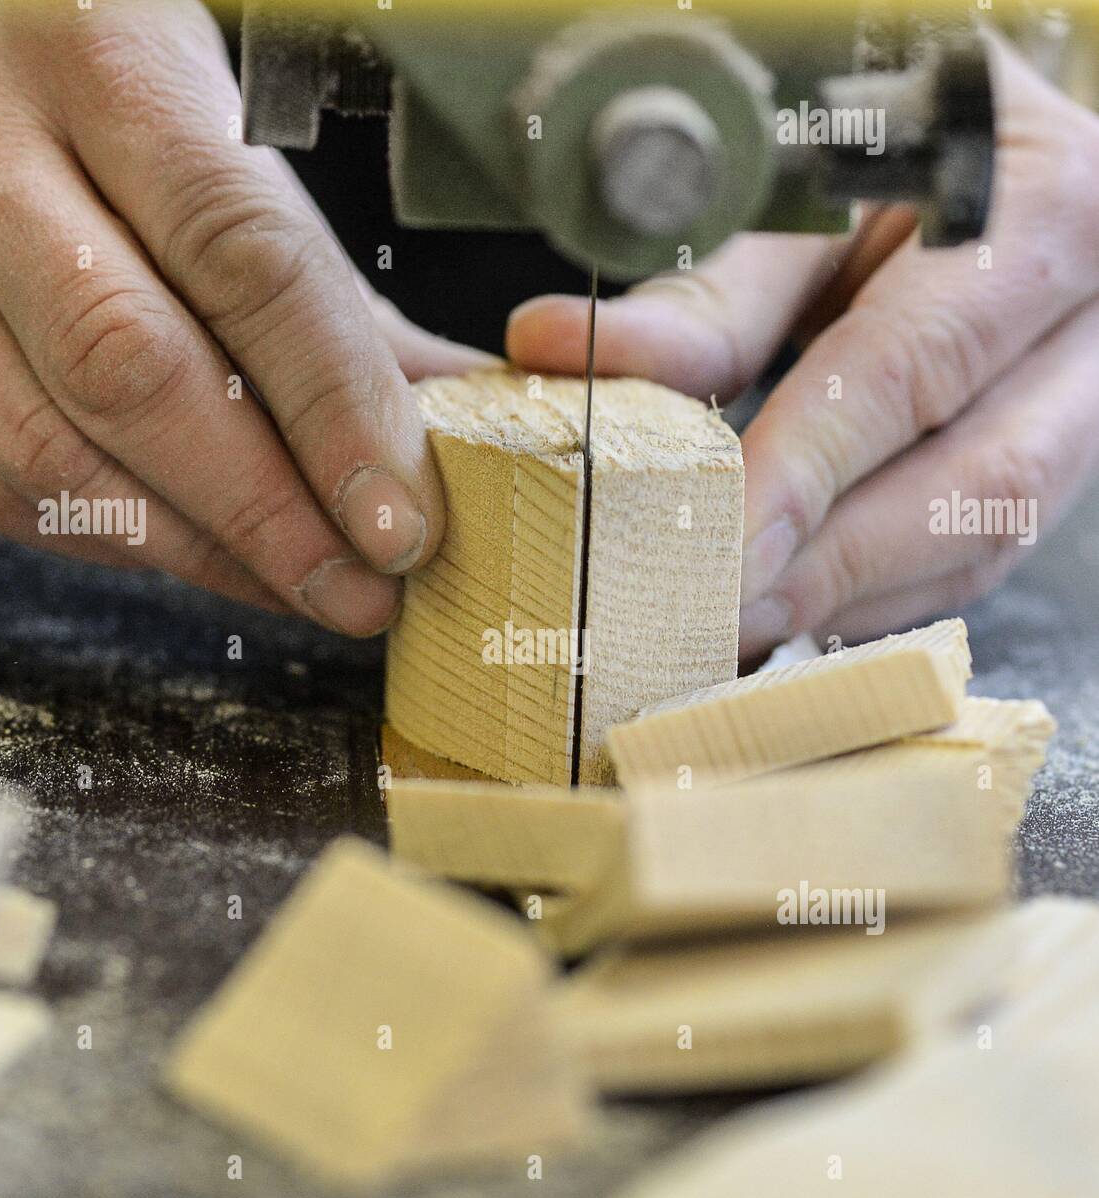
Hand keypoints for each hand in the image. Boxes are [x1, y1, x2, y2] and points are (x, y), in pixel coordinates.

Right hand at [0, 0, 489, 634]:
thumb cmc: (138, 118)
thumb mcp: (244, 157)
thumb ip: (338, 300)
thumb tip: (459, 429)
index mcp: (112, 65)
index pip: (242, 256)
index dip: (333, 409)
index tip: (400, 523)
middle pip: (131, 366)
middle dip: (263, 510)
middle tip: (360, 591)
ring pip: (47, 446)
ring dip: (192, 548)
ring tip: (298, 589)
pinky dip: (113, 540)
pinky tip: (198, 552)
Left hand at [508, 33, 1098, 659]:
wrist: (997, 158)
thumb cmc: (896, 155)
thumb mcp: (801, 197)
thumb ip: (707, 292)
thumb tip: (564, 354)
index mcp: (1040, 208)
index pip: (905, 369)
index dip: (803, 476)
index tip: (713, 558)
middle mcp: (1094, 321)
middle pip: (973, 484)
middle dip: (830, 570)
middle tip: (712, 623)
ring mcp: (1094, 400)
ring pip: (988, 539)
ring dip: (854, 599)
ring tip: (738, 630)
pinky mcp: (1065, 456)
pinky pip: (982, 553)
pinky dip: (880, 593)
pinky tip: (799, 607)